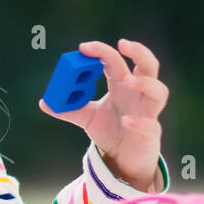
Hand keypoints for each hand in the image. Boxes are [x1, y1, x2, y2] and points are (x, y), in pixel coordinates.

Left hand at [38, 39, 167, 192]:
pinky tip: (127, 120)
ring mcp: (148, 113)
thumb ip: (69, 109)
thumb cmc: (111, 131)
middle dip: (139, 53)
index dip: (102, 52)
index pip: (116, 62)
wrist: (123, 160)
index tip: (84, 47)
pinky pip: (151, 125)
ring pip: (159, 92)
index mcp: (121, 86)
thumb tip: (44, 102)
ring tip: (127, 80)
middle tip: (122, 44)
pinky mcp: (150, 135)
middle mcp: (138, 96)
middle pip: (149, 68)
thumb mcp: (87, 118)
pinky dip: (140, 122)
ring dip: (145, 83)